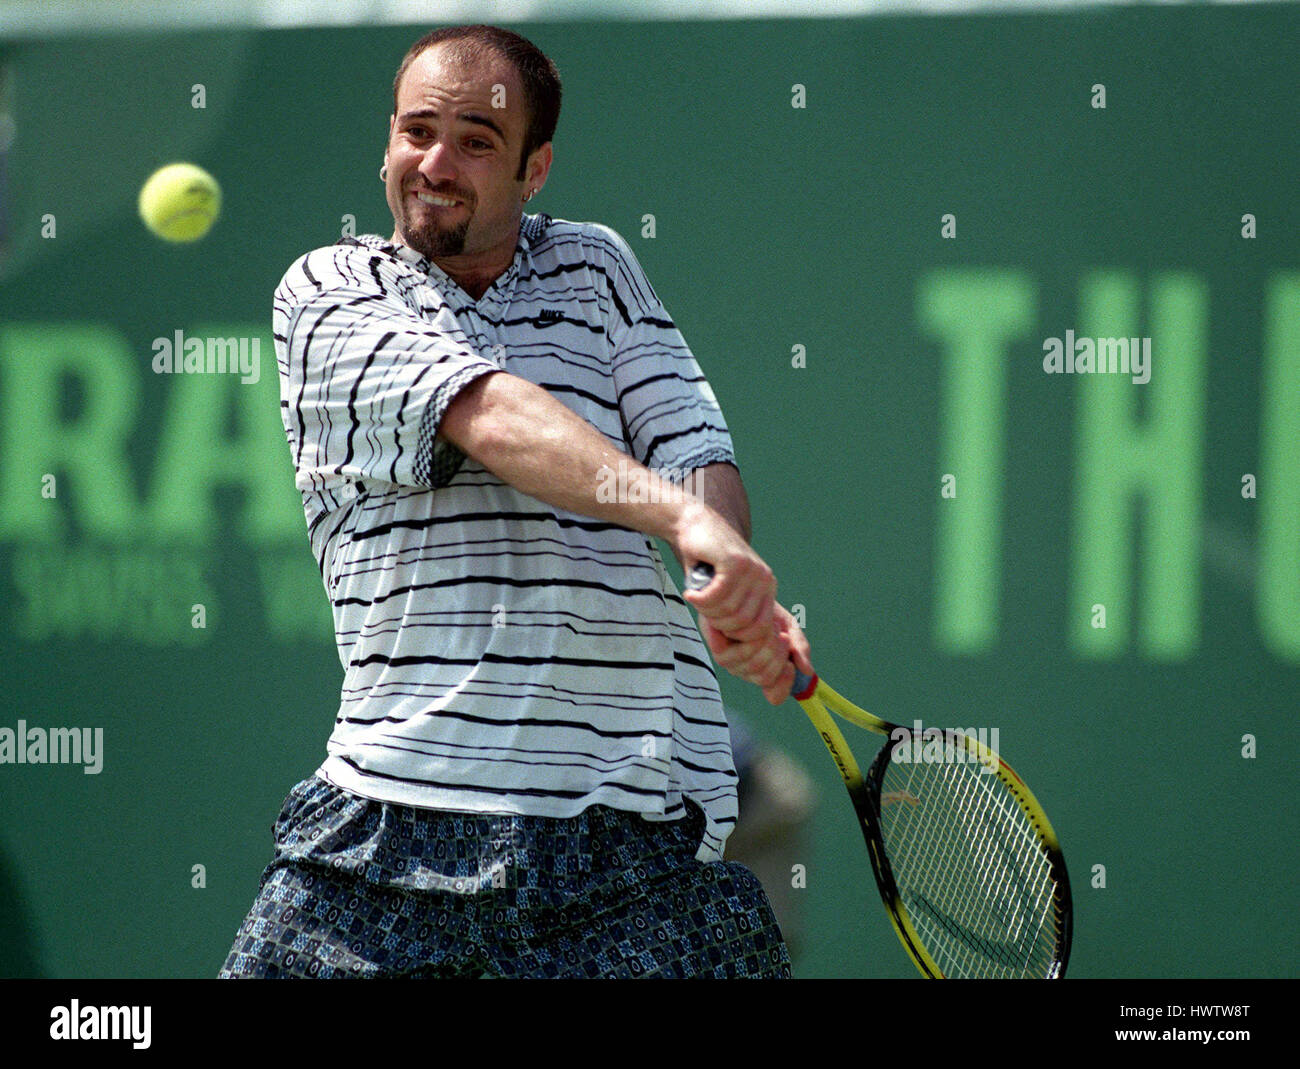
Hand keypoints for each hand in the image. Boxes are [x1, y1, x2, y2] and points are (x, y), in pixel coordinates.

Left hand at [696, 601, 812, 704]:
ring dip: (767, 644)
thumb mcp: (790, 626)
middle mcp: (747, 671)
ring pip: (753, 666)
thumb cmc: (766, 610)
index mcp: (766, 670)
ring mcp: (731, 662)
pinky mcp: (717, 648)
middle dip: (779, 654)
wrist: (742, 588)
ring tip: (769, 625)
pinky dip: (751, 638)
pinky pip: (738, 653)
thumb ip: (800, 647)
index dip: (785, 683)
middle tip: (781, 634)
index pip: (775, 695)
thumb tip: (808, 670)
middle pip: (766, 677)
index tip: (791, 665)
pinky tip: (755, 624)